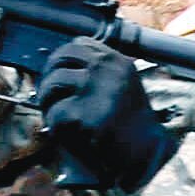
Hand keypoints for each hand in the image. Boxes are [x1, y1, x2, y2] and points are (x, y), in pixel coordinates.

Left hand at [34, 39, 175, 191]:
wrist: (146, 151)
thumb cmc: (130, 121)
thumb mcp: (122, 84)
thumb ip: (99, 70)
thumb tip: (60, 61)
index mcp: (116, 61)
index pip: (78, 44)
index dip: (62, 57)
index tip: (57, 71)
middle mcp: (105, 70)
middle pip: (59, 58)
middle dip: (49, 75)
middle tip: (48, 94)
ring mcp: (94, 90)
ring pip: (52, 83)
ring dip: (48, 100)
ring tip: (56, 113)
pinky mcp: (84, 115)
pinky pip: (55, 112)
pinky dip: (55, 124)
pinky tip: (66, 131)